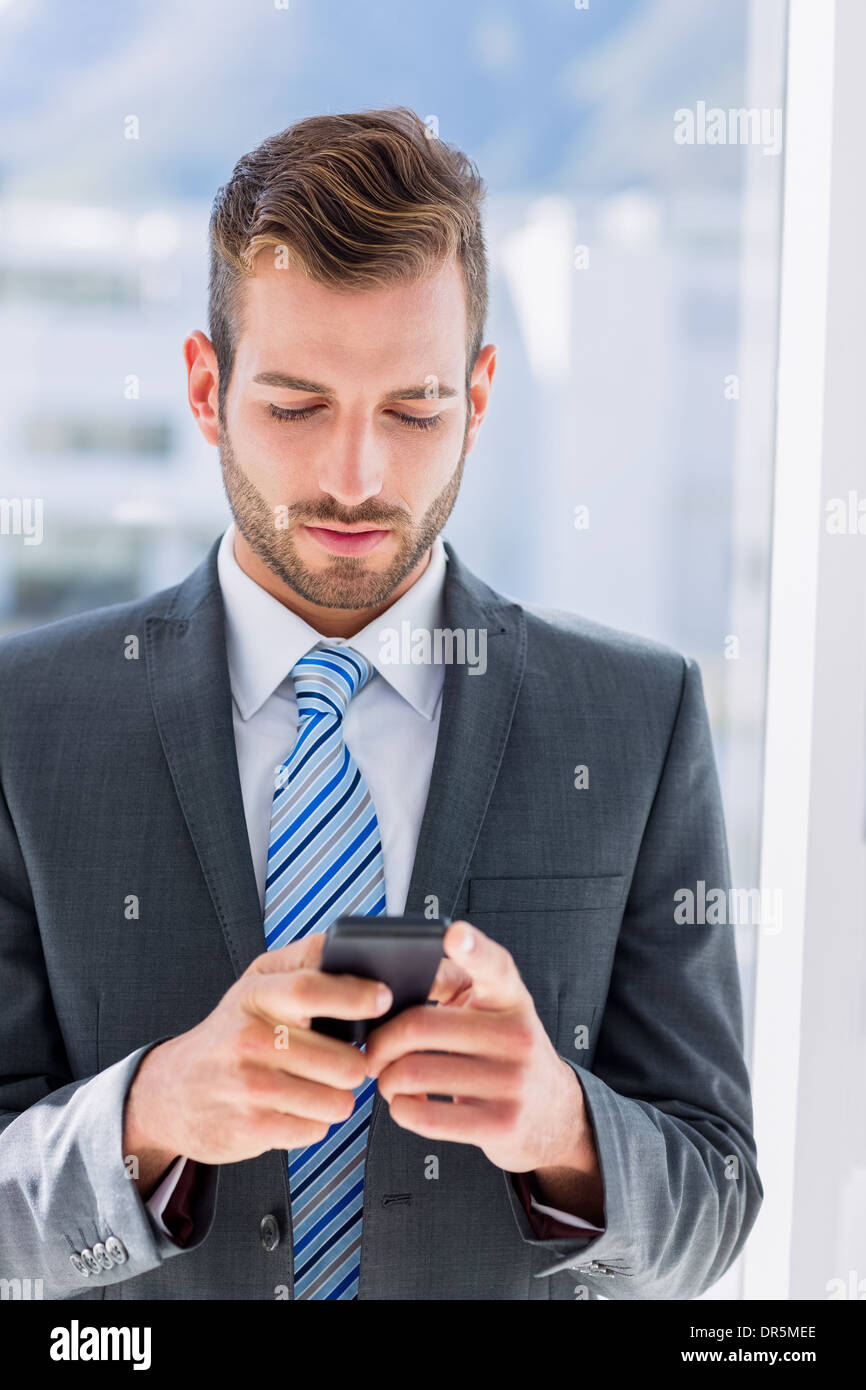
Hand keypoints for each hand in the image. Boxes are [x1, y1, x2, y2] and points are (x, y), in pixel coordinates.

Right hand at [123, 933, 392, 1188]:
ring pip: (337, 1100)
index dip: (354, 996)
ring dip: (336, 1096)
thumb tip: (350, 947)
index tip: (383, 999)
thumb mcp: (257, 984)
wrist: (173, 1090)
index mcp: (255, 997)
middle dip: (355, 1064)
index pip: (308, 990)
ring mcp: (249, 1087)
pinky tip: (294, 1106)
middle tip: (344, 1060)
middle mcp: (249, 1040)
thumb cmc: (230, 1033)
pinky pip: (317, 1129)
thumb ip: (304, 961)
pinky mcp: (252, 1128)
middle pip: (342, 1061)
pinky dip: (314, 1121)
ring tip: (316, 1084)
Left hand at [363, 921, 596, 1178]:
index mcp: (510, 996)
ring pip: (413, 1072)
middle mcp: (517, 1034)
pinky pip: (425, 1116)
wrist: (554, 1112)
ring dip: (386, 1079)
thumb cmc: (504, 1051)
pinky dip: (401, 1109)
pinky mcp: (502, 1124)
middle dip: (380, 1042)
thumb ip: (451, 984)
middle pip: (418, 1026)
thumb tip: (390, 984)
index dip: (472, 948)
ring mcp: (513, 1082)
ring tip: (389, 1079)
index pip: (493, 965)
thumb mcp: (493, 1010)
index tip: (453, 933)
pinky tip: (406, 1103)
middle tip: (374, 1050)